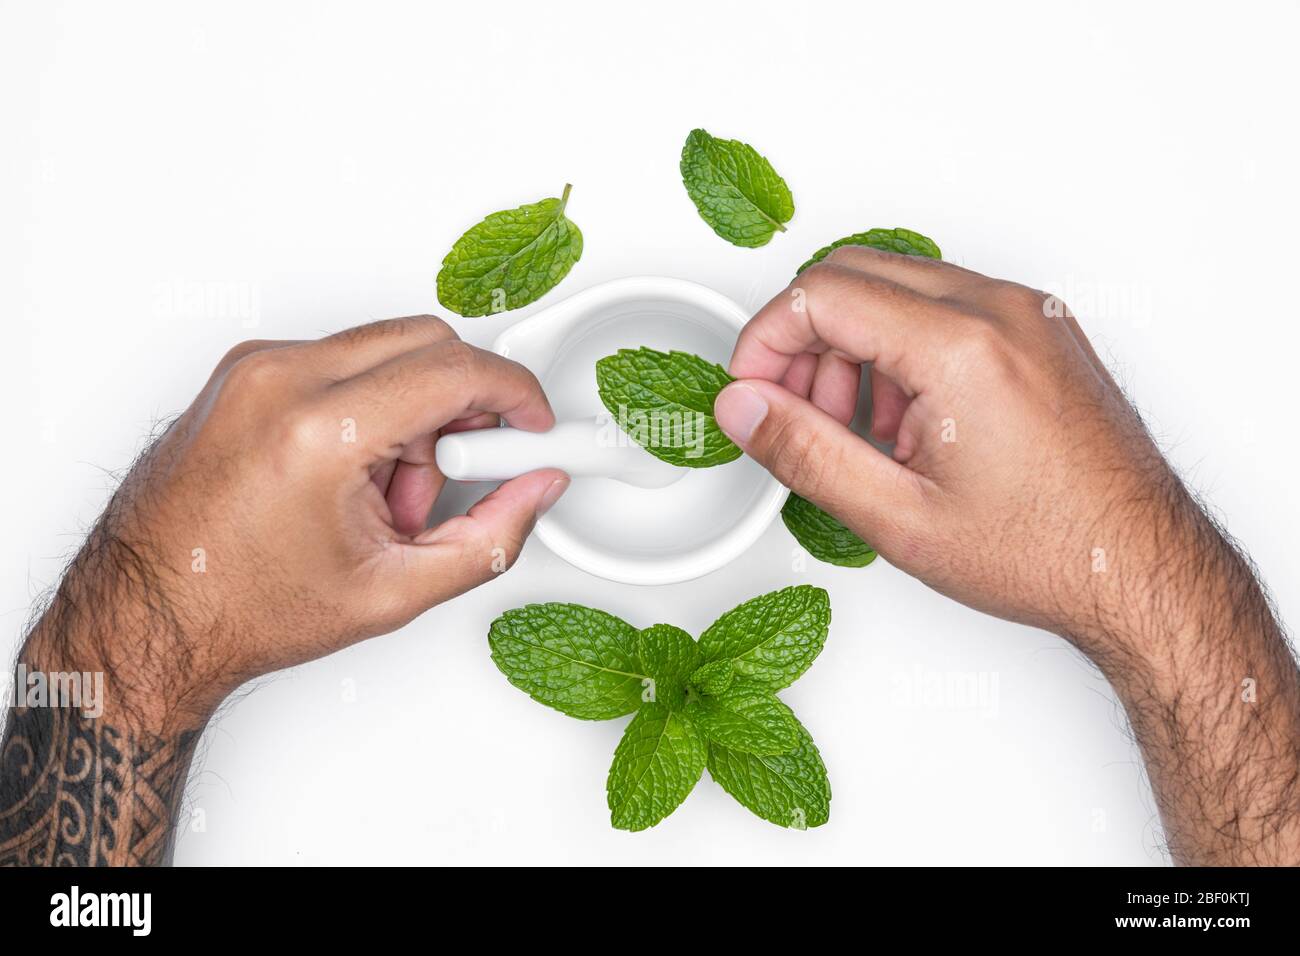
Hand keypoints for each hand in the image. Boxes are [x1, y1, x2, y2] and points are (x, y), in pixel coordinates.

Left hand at [28, 316, 567, 727]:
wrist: (148, 616)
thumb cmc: (239, 609)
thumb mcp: (393, 591)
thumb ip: (491, 538)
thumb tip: (535, 490)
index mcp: (316, 431)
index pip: (454, 370)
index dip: (514, 395)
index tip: (531, 422)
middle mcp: (279, 380)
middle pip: (426, 341)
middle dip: (463, 404)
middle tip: (459, 471)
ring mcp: (254, 368)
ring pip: (386, 349)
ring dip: (413, 412)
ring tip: (385, 493)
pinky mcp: (244, 372)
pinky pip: (341, 361)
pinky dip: (369, 407)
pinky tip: (352, 473)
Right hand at [714, 248, 1299, 864]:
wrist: (1142, 568)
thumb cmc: (1046, 550)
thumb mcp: (899, 517)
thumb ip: (804, 451)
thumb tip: (743, 406)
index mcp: (961, 347)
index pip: (822, 294)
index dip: (765, 339)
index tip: (752, 387)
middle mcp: (1000, 309)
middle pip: (854, 272)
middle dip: (804, 337)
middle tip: (793, 408)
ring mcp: (1027, 313)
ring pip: (897, 284)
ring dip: (853, 343)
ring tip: (857, 429)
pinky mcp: (1040, 327)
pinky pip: (945, 304)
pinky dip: (902, 345)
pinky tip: (905, 418)